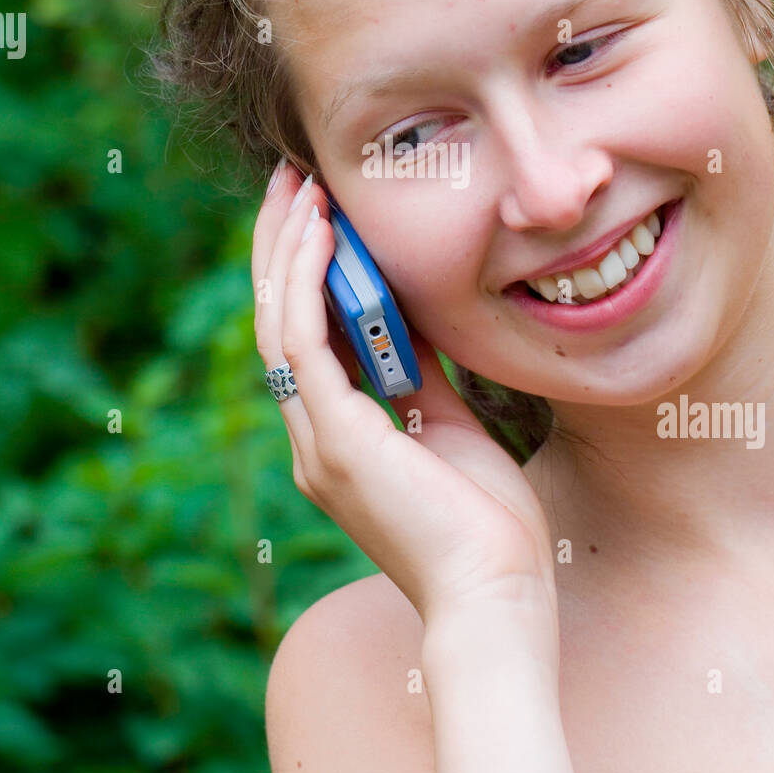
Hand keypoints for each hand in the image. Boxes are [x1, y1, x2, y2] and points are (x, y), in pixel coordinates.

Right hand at [252, 163, 558, 628]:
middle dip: (282, 245)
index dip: (301, 270)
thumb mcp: (450, 427)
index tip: (316, 211)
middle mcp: (313, 437)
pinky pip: (307, 342)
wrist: (497, 593)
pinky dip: (311, 281)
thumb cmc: (484, 523)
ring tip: (299, 187)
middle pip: (276, 320)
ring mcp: (318, 440)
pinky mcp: (338, 439)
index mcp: (336, 438)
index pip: (301, 338)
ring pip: (280, 322)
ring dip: (289, 248)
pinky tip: (324, 233)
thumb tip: (414, 319)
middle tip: (291, 180)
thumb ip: (421, 376)